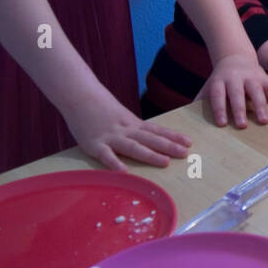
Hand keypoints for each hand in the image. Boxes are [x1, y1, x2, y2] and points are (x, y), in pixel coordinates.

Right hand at [65, 94, 192, 170]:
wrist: (78, 94)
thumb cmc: (99, 106)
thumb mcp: (121, 116)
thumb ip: (132, 128)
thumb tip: (147, 140)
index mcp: (132, 123)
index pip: (156, 130)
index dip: (173, 137)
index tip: (189, 142)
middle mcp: (125, 129)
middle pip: (150, 139)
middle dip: (169, 146)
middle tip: (185, 153)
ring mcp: (110, 137)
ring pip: (133, 147)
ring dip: (150, 155)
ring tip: (166, 162)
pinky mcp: (94, 144)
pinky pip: (106, 156)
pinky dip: (115, 164)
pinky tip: (125, 173)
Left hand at [197, 52, 267, 127]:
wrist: (235, 56)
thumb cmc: (221, 79)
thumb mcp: (209, 86)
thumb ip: (201, 100)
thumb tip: (185, 117)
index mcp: (220, 81)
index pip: (218, 95)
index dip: (219, 109)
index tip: (222, 124)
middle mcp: (236, 78)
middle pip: (238, 94)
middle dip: (240, 109)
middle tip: (243, 125)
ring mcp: (252, 77)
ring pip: (257, 91)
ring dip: (261, 106)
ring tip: (264, 120)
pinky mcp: (265, 78)